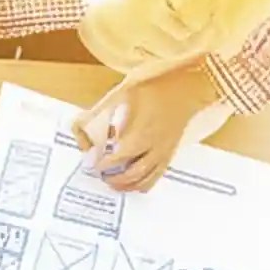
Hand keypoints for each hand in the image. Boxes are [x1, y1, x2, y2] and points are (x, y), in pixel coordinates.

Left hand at [75, 65, 219, 192]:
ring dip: (128, 185)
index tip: (92, 164)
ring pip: (146, 178)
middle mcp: (155, 146)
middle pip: (132, 173)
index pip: (119, 157)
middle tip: (101, 175)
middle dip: (114, 178)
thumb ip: (100, 109)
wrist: (190, 84)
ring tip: (113, 183)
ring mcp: (165, 150)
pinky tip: (136, 184)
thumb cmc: (159, 84)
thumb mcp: (123, 90)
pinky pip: (159, 174)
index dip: (104, 165)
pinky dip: (145, 183)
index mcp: (142, 132)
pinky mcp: (171, 151)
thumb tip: (79, 123)